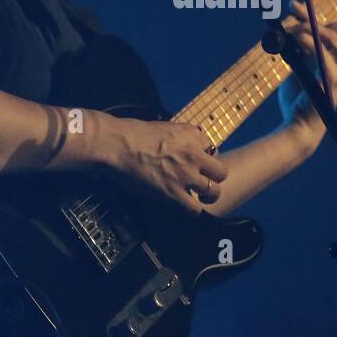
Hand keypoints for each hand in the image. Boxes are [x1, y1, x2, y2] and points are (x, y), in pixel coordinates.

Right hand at [100, 115, 227, 213]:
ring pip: (214, 191)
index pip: (212, 148)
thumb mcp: (163, 126)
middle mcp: (194, 154)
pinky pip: (194, 208)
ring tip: (199, 197)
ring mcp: (185, 175)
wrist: (116, 145)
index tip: (198, 162)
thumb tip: (182, 147)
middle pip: (221, 171)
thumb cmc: (131, 133)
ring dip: (207, 195)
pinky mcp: (173, 193)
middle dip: (214, 177)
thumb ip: (179, 137)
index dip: (205, 157)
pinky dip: (191, 209)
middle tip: (204, 181)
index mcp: (191, 134)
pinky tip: (183, 205)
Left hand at [277, 0, 336, 138]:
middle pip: (330, 30)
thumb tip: (292, 27)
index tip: (294, 6)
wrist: (299, 127)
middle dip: (308, 17)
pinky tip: (298, 37)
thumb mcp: (298, 68)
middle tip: (290, 7)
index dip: (314, 16)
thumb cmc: (298, 100)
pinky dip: (311, 44)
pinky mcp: (333, 80)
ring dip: (307, 28)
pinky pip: (323, 56)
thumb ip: (300, 49)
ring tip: (289, 27)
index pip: (334, 30)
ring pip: (328, 39)